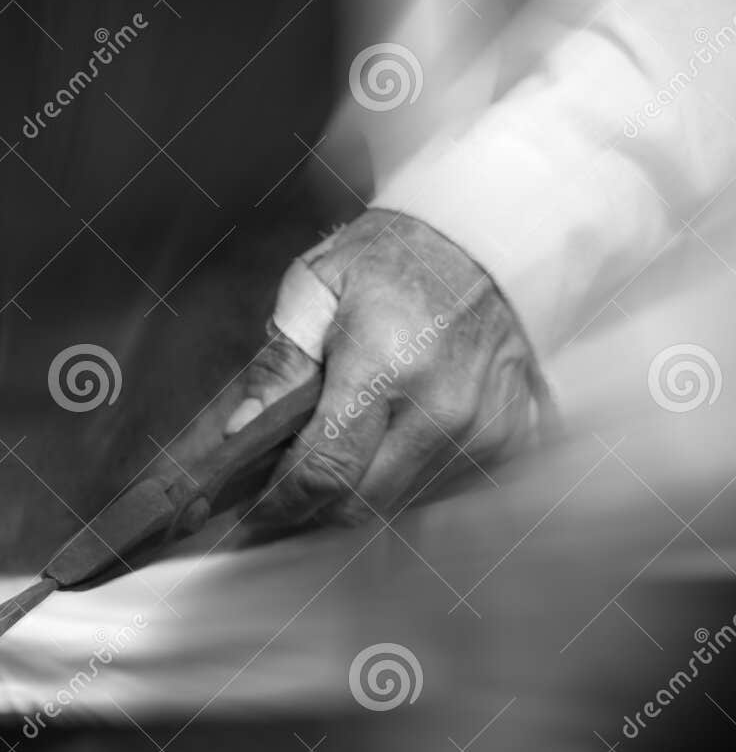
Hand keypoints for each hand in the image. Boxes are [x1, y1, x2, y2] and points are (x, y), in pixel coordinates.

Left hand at [229, 210, 544, 529]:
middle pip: (359, 505)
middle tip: (281, 492)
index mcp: (385, 364)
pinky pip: (439, 490)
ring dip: (357, 494)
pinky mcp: (510, 438)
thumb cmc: (391, 259)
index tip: (251, 512)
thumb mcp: (315, 290)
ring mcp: (484, 428)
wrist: (485, 239)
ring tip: (335, 458)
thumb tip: (241, 432)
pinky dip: (403, 481)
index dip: (281, 503)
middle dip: (310, 509)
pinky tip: (386, 444)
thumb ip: (278, 366)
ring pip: (397, 506)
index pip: (325, 470)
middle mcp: (442, 406)